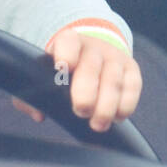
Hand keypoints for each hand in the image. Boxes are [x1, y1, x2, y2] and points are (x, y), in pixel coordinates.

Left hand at [11, 29, 141, 131]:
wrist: (96, 53)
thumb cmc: (63, 72)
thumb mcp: (46, 76)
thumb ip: (33, 96)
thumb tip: (39, 114)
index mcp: (67, 43)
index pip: (68, 42)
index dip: (66, 54)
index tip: (62, 68)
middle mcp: (93, 46)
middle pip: (91, 66)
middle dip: (87, 93)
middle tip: (81, 112)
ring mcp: (114, 56)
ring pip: (113, 79)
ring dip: (106, 106)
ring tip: (97, 124)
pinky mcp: (131, 68)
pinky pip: (133, 86)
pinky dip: (126, 104)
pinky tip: (116, 117)